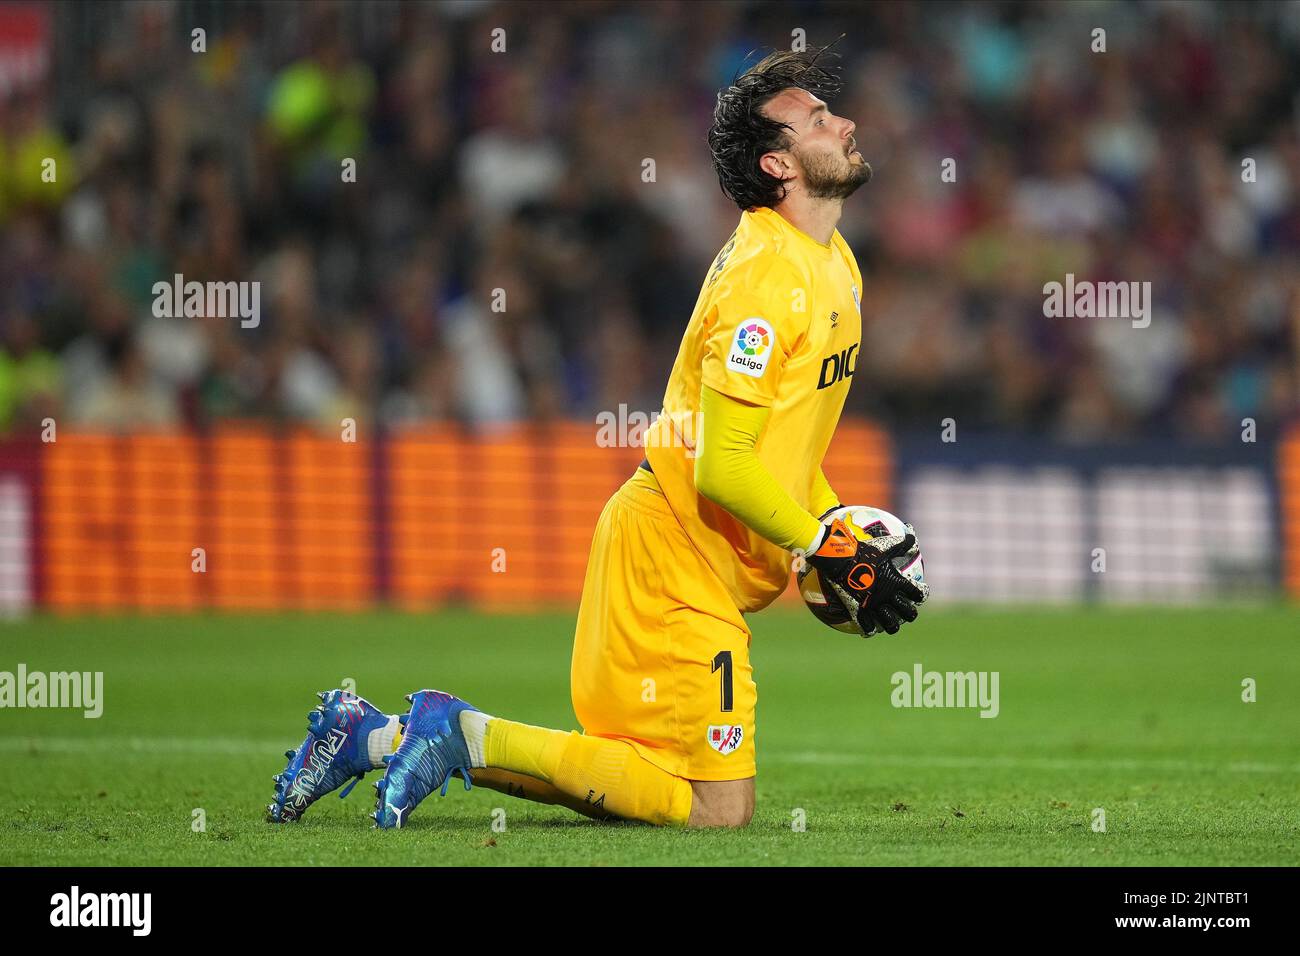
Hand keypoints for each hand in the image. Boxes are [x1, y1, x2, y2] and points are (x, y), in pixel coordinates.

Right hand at [805, 518, 927, 635]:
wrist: (841, 560)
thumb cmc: (864, 551)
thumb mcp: (885, 545)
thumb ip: (901, 543)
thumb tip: (913, 535)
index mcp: (897, 582)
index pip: (917, 593)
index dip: (921, 594)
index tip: (921, 593)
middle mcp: (889, 597)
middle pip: (908, 612)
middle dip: (911, 613)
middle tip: (909, 611)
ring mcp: (874, 605)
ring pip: (890, 624)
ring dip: (893, 625)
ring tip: (892, 625)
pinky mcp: (860, 611)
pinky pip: (867, 627)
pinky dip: (870, 630)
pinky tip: (870, 631)